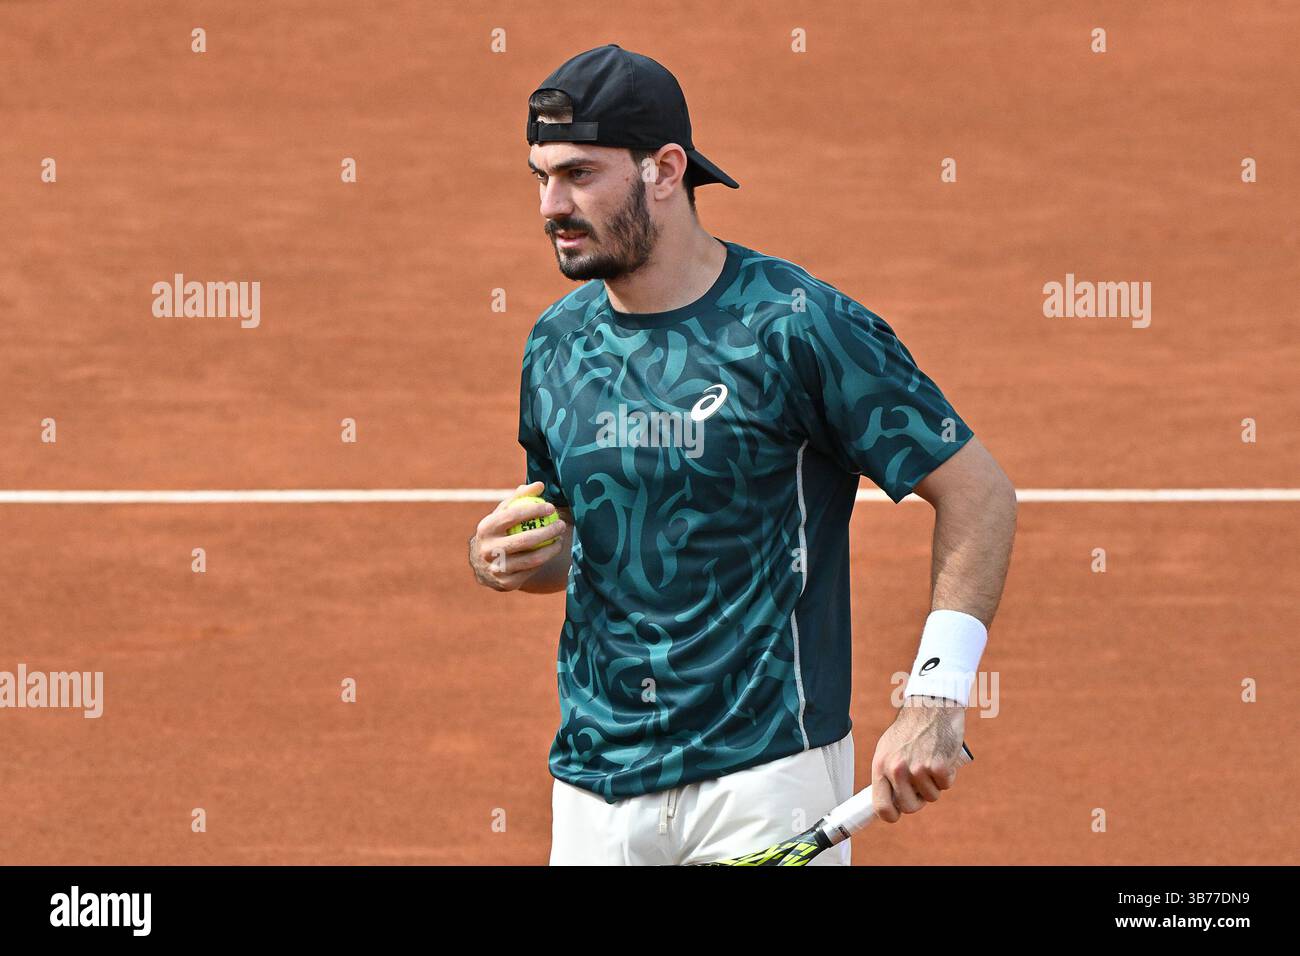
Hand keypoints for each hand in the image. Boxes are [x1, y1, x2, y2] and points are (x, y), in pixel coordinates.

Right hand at [468, 481, 567, 590]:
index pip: (512, 516)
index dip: (534, 510)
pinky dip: (544, 560)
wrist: (483, 565)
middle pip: (525, 540)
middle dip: (548, 531)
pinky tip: (552, 551)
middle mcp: (488, 549)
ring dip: (552, 549)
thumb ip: (520, 497)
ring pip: (532, 559)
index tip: (551, 508)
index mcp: (486, 528)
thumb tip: (539, 485)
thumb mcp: (504, 513)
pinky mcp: (506, 583)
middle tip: (561, 524)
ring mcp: (496, 568)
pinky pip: (532, 571)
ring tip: (560, 539)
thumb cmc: (500, 531)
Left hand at [870, 696, 966, 822]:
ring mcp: (917, 768)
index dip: (891, 815)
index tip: (898, 813)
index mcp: (880, 765)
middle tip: (922, 782)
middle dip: (918, 799)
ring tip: (931, 760)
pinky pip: (946, 784)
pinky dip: (948, 774)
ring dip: (934, 784)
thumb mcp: (888, 749)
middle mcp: (896, 769)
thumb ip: (887, 773)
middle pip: (909, 806)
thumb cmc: (910, 729)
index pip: (880, 805)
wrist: (931, 705)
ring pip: (931, 797)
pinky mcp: (938, 766)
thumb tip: (887, 801)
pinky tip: (942, 756)